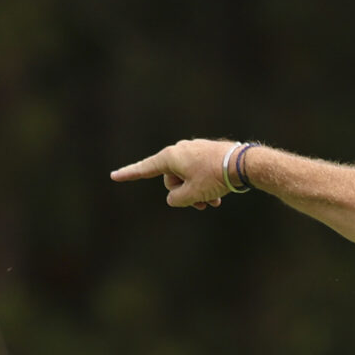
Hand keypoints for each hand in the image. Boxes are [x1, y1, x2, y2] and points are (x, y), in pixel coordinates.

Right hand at [112, 139, 237, 208]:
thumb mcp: (191, 195)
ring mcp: (193, 150)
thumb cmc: (214, 178)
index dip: (129, 174)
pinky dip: (204, 186)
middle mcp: (179, 150)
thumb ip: (176, 199)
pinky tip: (218, 197)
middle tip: (200, 204)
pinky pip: (198, 173)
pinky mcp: (206, 153)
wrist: (241, 163)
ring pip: (187, 178)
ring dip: (196, 194)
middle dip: (183, 194)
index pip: (145, 168)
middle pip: (171, 179)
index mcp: (170, 157)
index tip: (113, 176)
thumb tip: (175, 197)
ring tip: (212, 204)